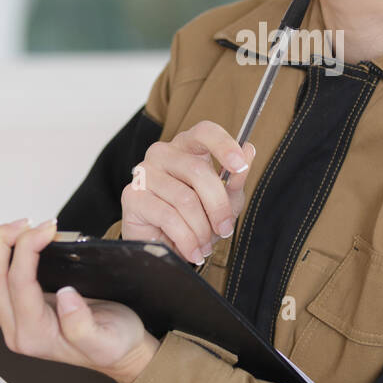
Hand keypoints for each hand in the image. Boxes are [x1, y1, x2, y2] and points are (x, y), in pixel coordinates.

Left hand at [0, 218, 160, 382]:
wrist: (121, 354)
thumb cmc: (116, 342)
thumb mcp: (110, 337)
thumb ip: (83, 323)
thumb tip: (64, 296)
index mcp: (37, 335)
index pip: (20, 282)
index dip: (28, 249)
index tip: (47, 227)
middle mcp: (16, 330)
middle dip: (0, 243)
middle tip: (24, 221)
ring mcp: (9, 322)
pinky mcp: (10, 312)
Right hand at [120, 121, 256, 264]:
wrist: (165, 245)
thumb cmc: (195, 216)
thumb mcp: (225, 198)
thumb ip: (235, 176)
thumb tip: (249, 149)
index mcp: (187, 146)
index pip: (204, 132)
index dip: (224, 145)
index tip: (240, 166)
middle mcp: (163, 153)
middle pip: (199, 171)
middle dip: (218, 206)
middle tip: (225, 229)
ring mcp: (144, 172)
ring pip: (185, 199)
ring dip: (201, 229)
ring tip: (205, 245)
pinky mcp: (133, 196)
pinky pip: (168, 217)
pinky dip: (186, 239)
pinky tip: (192, 250)